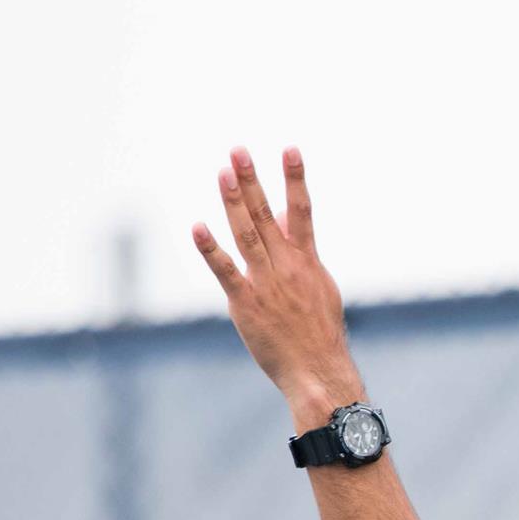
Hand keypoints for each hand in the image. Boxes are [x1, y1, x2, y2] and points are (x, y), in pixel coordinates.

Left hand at [192, 146, 364, 427]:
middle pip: (267, 213)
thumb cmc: (319, 333)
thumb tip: (293, 226)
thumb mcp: (320, 287)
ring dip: (234, 201)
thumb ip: (302, 254)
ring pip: (247, 233)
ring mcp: (266, 282)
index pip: (302, 210)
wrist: (317, 370)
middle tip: (238, 150)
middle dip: (252, 180)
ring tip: (224, 172)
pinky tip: (198, 227)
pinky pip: (225, 270)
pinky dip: (211, 248)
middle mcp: (286, 265)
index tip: (290, 149)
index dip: (296, 178)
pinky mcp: (246, 302)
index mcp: (307, 260)